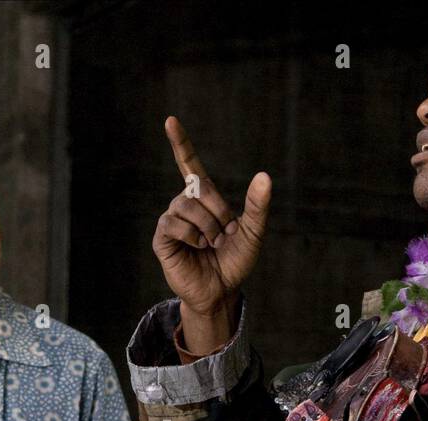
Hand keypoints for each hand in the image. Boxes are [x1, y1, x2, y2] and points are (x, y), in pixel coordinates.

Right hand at [152, 115, 271, 348]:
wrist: (221, 291)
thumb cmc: (235, 261)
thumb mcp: (253, 232)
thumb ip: (258, 206)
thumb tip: (265, 176)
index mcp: (205, 199)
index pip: (189, 165)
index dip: (180, 143)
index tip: (170, 121)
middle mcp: (185, 205)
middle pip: (198, 188)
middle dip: (218, 210)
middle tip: (224, 234)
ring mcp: (172, 221)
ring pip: (187, 206)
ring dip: (207, 227)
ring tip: (211, 244)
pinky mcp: (162, 238)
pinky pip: (174, 223)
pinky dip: (192, 235)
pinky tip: (197, 248)